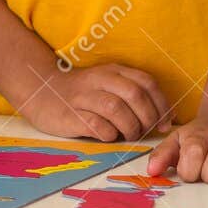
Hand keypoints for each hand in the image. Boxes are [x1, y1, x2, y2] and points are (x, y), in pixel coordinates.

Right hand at [15, 64, 171, 141]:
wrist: (41, 92)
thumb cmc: (83, 94)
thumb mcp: (108, 85)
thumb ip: (134, 95)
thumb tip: (166, 118)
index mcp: (113, 71)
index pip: (147, 82)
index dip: (162, 104)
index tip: (165, 123)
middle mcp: (99, 80)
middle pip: (134, 95)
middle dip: (147, 118)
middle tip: (146, 131)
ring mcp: (83, 97)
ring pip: (116, 109)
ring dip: (129, 127)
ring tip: (128, 135)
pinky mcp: (70, 115)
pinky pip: (96, 125)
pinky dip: (108, 134)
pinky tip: (109, 136)